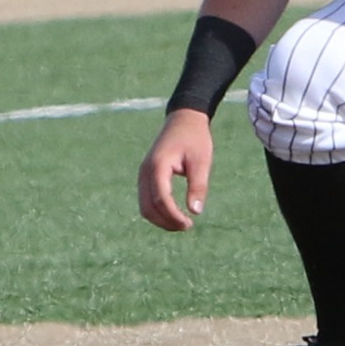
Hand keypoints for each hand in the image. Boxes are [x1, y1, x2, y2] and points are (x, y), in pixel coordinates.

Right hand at [138, 108, 215, 231]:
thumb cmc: (195, 138)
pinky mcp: (146, 176)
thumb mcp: (201, 161)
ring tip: (182, 223)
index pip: (161, 199)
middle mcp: (145, 171)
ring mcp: (143, 174)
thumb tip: (195, 212)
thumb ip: (198, 186)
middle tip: (187, 226)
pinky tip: (174, 214)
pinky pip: (146, 200)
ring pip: (145, 207)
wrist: (183, 119)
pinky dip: (158, 211)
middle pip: (148, 207)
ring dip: (161, 219)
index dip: (173, 216)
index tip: (189, 224)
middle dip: (166, 222)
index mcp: (158, 166)